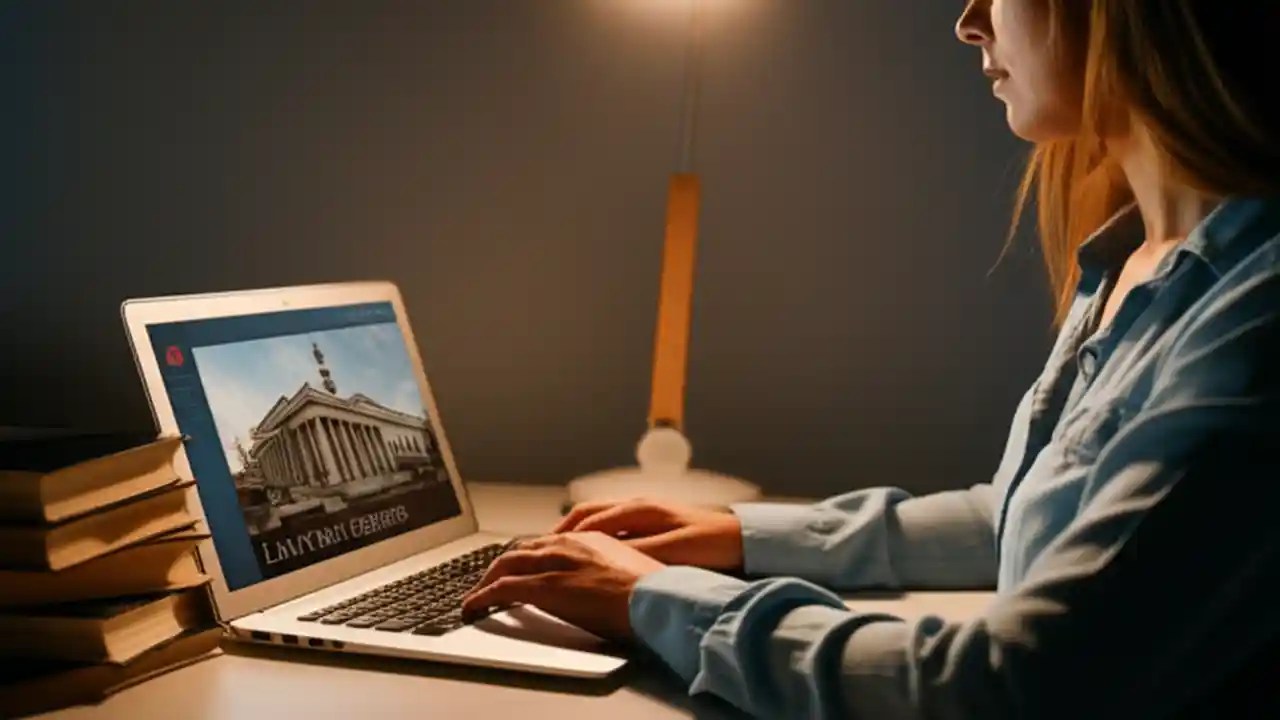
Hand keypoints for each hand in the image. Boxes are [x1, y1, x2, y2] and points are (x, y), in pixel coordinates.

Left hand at [460, 532, 665, 640]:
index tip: (519, 566)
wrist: (658, 598)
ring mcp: (556, 564)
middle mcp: (569, 544)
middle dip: (502, 564)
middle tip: (490, 579)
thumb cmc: (654, 591)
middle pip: (522, 549)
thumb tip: (606, 584)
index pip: (547, 542)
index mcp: (590, 538)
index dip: (528, 555)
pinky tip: (474, 606)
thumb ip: (610, 570)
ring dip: (488, 579)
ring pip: (507, 564)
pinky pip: (503, 588)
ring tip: (478, 594)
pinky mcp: (546, 587)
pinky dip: (483, 596)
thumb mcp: (631, 570)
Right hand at [553, 499, 744, 570]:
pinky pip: (616, 522)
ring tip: (562, 545)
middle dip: (564, 527)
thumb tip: (604, 557)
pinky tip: (596, 547)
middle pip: (590, 512)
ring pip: (602, 515)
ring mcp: (648, 510)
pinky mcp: (657, 520)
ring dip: (579, 528)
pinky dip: (597, 532)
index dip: (565, 535)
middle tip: (542, 545)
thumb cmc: (711, 544)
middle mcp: (639, 504)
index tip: (543, 549)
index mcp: (640, 509)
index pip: (590, 520)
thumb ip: (638, 551)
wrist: (743, 539)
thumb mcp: (672, 551)